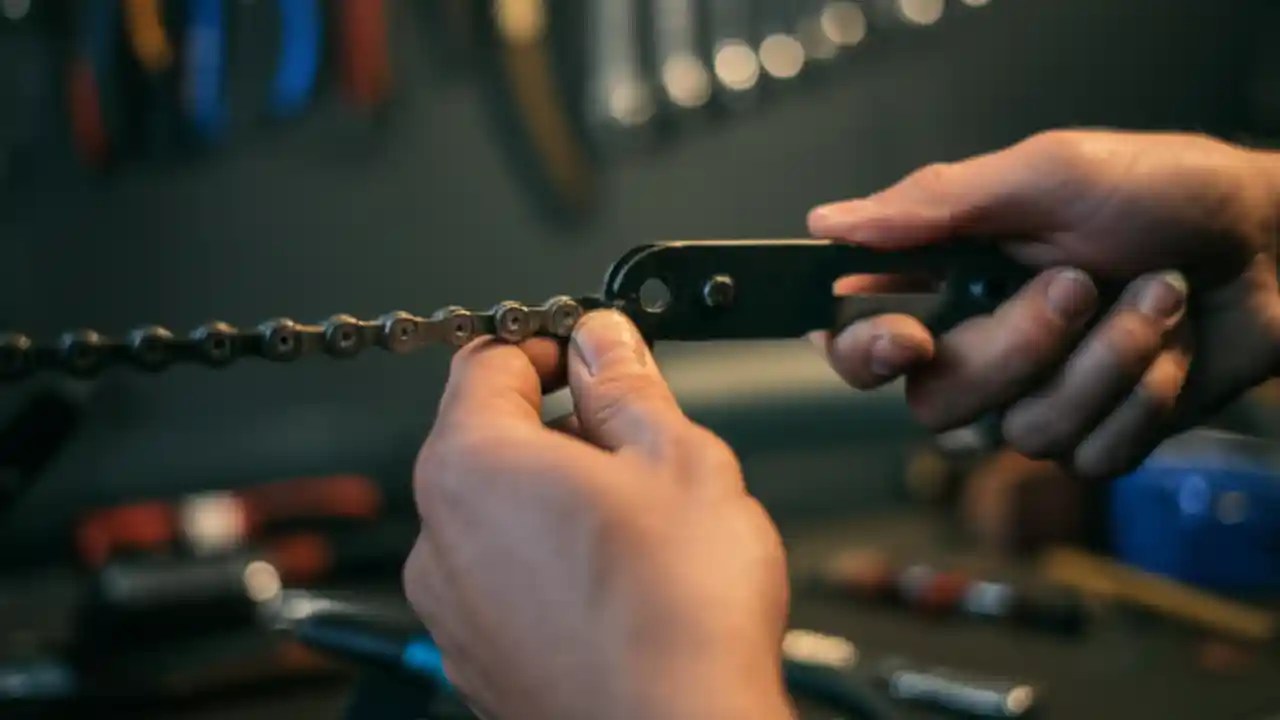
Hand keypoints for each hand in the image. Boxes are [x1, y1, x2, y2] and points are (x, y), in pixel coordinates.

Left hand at [404, 310, 792, 719]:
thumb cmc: (678, 617)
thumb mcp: (677, 460)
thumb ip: (627, 386)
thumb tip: (603, 342)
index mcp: (472, 466)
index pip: (486, 362)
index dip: (547, 346)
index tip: (592, 357)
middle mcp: (440, 538)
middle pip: (486, 441)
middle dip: (557, 427)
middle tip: (634, 441)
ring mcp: (453, 608)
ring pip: (497, 515)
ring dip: (554, 498)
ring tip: (636, 524)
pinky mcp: (477, 660)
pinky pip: (502, 581)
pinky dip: (546, 563)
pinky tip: (614, 581)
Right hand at [808, 129, 1279, 477]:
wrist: (1276, 242)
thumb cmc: (1164, 191)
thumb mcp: (1048, 175)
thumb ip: (937, 204)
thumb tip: (828, 222)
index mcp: (947, 282)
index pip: (856, 343)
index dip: (862, 354)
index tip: (910, 338)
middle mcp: (978, 347)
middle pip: (938, 404)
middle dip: (1019, 349)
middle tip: (1079, 283)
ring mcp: (1039, 400)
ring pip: (1026, 433)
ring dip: (1107, 361)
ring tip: (1160, 294)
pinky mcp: (1100, 436)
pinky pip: (1093, 456)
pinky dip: (1146, 399)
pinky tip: (1175, 349)